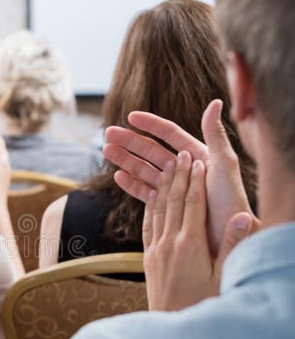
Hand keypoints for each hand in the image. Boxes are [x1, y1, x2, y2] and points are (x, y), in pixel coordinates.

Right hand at [103, 99, 258, 256]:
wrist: (231, 236)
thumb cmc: (232, 200)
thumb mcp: (225, 164)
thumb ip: (216, 134)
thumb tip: (215, 102)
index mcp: (197, 155)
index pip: (169, 134)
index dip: (150, 124)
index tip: (130, 116)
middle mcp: (184, 169)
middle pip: (151, 150)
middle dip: (129, 141)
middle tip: (108, 134)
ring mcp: (175, 188)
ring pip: (145, 169)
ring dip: (125, 160)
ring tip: (107, 151)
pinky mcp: (168, 207)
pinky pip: (146, 193)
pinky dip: (132, 184)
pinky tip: (119, 176)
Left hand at [143, 151, 251, 310]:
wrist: (173, 329)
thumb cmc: (205, 306)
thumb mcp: (223, 277)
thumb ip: (233, 246)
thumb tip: (243, 216)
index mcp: (190, 246)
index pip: (192, 204)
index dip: (195, 180)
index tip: (197, 160)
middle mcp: (169, 244)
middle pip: (172, 201)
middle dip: (177, 175)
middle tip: (181, 154)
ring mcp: (156, 252)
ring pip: (157, 210)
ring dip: (162, 186)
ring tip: (166, 167)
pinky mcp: (148, 260)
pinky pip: (148, 226)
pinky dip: (151, 207)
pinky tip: (152, 197)